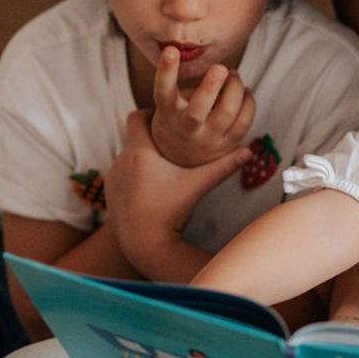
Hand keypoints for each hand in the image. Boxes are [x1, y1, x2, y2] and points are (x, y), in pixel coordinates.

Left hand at [108, 109, 249, 277]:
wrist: (145, 245)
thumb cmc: (170, 212)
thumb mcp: (198, 185)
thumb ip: (223, 166)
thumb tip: (248, 151)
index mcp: (140, 152)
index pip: (136, 116)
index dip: (149, 113)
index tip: (164, 118)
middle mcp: (121, 161)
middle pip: (134, 137)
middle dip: (151, 138)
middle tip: (171, 141)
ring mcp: (113, 178)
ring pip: (127, 157)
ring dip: (142, 158)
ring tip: (162, 167)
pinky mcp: (109, 193)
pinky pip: (121, 174)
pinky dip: (134, 175)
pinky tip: (150, 187)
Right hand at [149, 46, 256, 166]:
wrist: (179, 159)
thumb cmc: (177, 118)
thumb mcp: (171, 103)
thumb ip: (188, 86)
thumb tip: (216, 70)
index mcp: (168, 113)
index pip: (163, 91)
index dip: (166, 71)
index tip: (172, 50)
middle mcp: (186, 129)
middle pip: (197, 110)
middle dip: (210, 87)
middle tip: (220, 68)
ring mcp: (207, 140)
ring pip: (227, 113)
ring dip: (235, 89)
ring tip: (234, 75)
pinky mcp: (226, 146)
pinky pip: (244, 123)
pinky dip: (249, 103)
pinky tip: (245, 92)